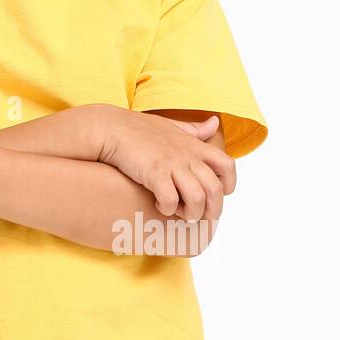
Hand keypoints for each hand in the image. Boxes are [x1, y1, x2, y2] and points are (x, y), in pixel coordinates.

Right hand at [97, 110, 235, 221]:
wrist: (111, 127)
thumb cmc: (138, 129)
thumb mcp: (172, 125)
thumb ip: (195, 129)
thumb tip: (214, 123)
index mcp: (195, 146)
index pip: (228, 166)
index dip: (227, 186)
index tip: (215, 195)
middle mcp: (188, 155)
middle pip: (216, 189)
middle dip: (211, 210)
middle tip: (198, 217)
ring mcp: (172, 164)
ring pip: (197, 198)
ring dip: (191, 213)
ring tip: (179, 214)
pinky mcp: (154, 173)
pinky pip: (171, 200)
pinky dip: (167, 209)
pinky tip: (159, 206)